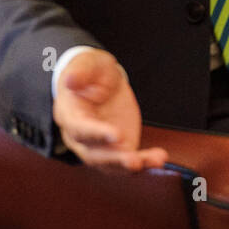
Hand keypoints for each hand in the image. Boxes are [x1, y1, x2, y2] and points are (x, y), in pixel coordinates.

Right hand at [52, 50, 167, 170]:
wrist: (100, 81)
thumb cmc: (92, 72)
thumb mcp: (88, 63)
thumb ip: (81, 72)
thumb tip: (70, 80)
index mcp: (70, 114)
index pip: (80, 128)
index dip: (96, 134)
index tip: (116, 135)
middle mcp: (80, 136)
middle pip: (93, 154)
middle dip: (114, 159)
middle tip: (134, 160)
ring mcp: (99, 146)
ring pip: (111, 163)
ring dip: (132, 165)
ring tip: (154, 161)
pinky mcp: (116, 148)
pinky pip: (127, 160)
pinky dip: (144, 162)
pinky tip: (158, 159)